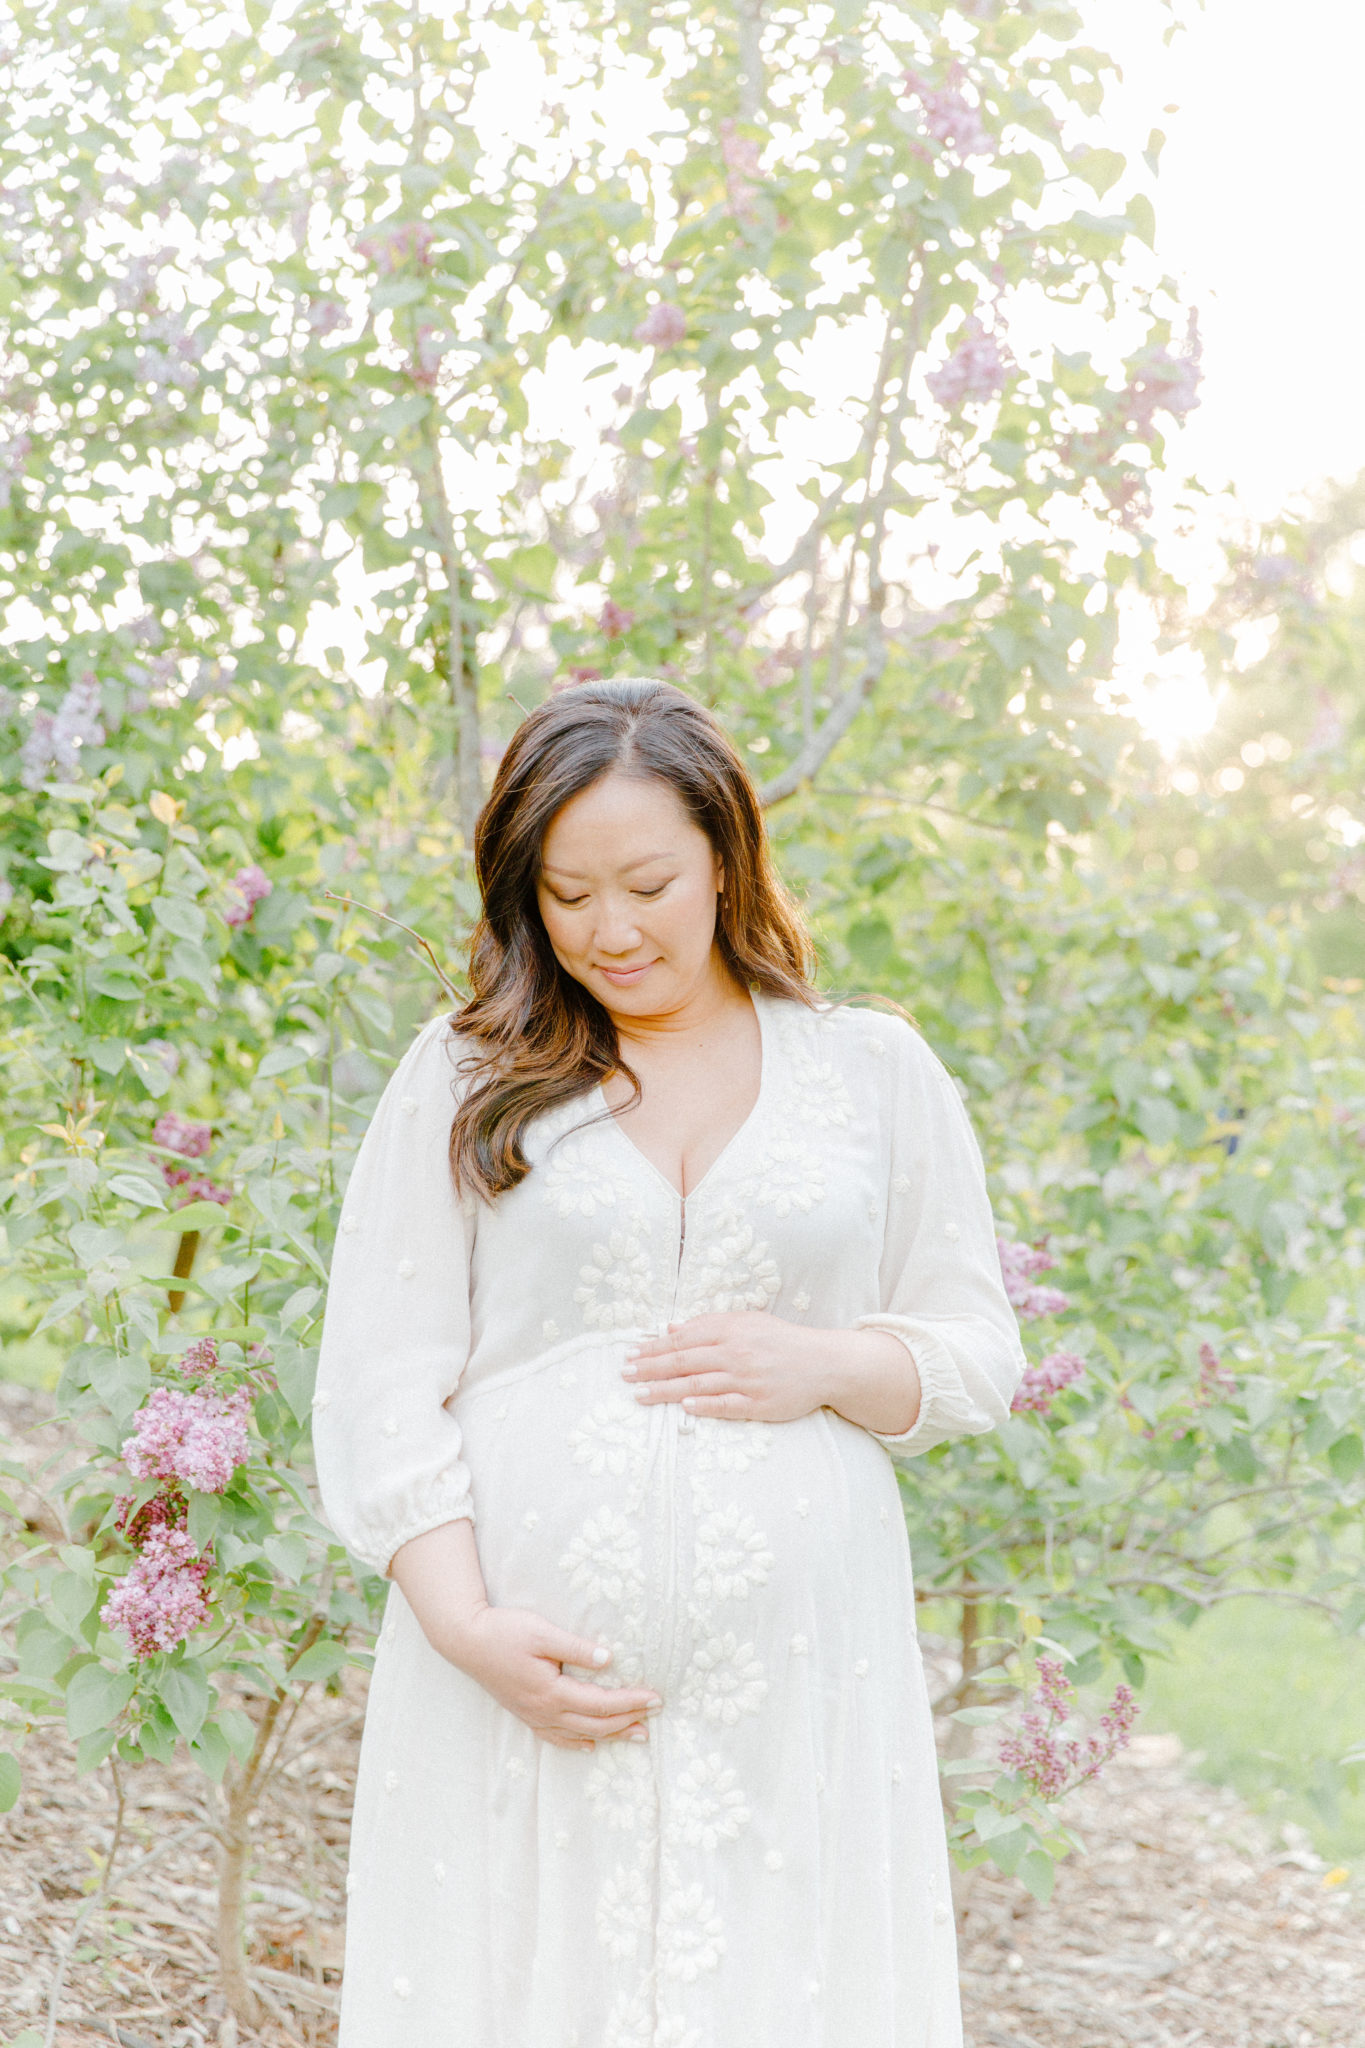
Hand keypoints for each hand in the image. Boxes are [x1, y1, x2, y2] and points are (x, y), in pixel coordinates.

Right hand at [439, 1602, 661, 1751]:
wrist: (465, 1640)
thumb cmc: (503, 1631)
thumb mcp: (541, 1632)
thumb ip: (576, 1648)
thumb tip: (610, 1659)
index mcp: (551, 1692)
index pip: (601, 1703)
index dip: (630, 1701)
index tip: (655, 1697)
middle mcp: (544, 1711)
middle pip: (596, 1723)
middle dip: (628, 1720)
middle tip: (656, 1715)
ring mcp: (533, 1716)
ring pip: (580, 1733)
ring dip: (611, 1735)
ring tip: (637, 1735)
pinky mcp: (525, 1713)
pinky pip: (556, 1737)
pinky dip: (577, 1742)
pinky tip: (590, 1744)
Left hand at [624, 1311, 922, 1433]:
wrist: (823, 1363)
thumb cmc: (781, 1341)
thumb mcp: (747, 1321)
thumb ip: (709, 1323)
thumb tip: (671, 1328)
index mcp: (731, 1330)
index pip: (683, 1340)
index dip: (654, 1349)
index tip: (631, 1356)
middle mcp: (736, 1354)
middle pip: (684, 1362)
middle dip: (650, 1369)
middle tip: (625, 1375)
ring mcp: (747, 1380)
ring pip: (699, 1385)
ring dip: (666, 1390)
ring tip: (640, 1395)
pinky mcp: (760, 1404)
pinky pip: (727, 1406)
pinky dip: (704, 1406)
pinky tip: (684, 1407)